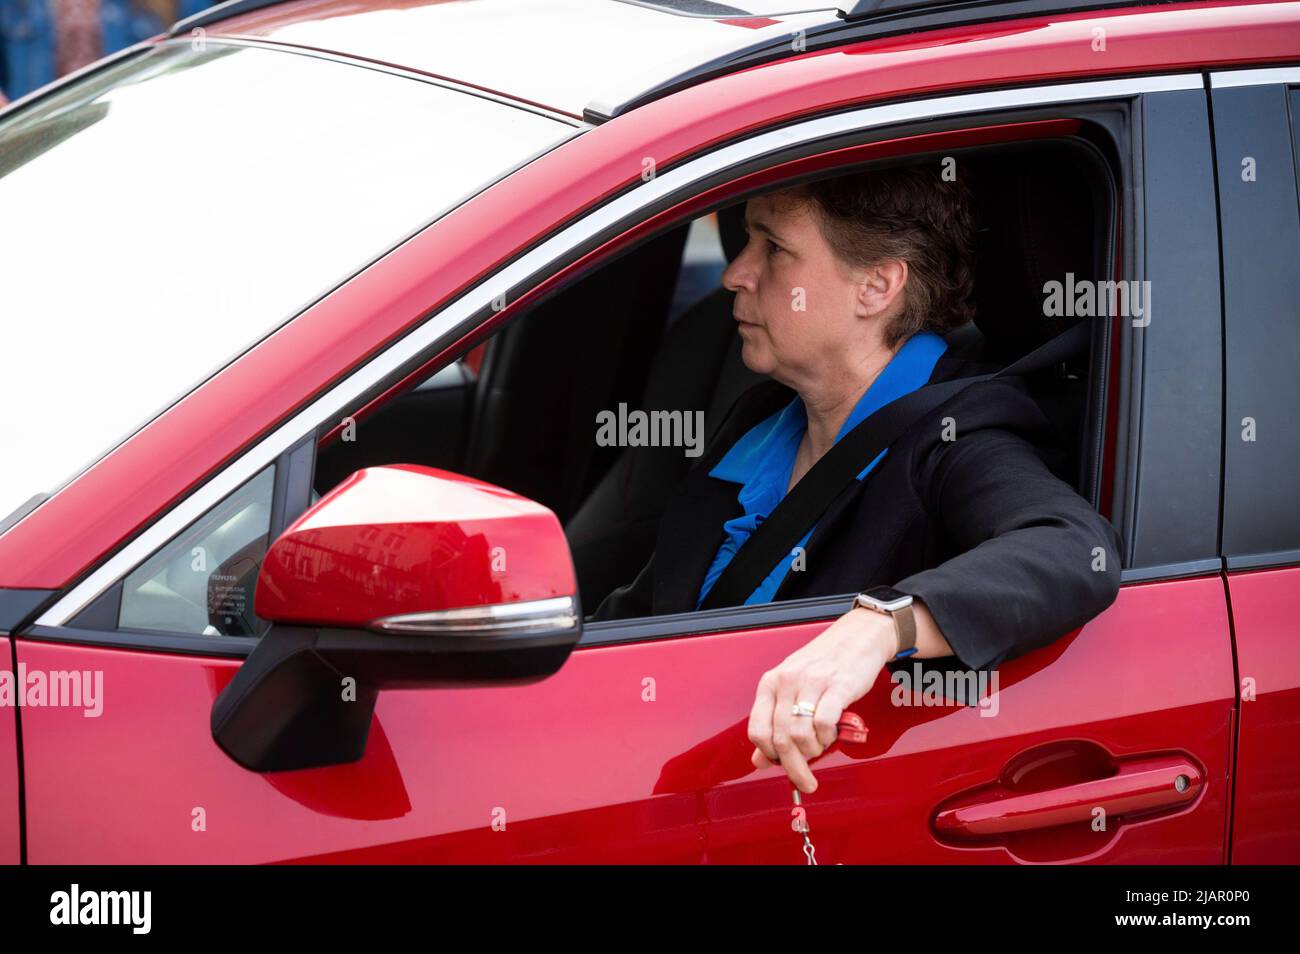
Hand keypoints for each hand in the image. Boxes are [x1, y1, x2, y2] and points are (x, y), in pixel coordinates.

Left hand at [748, 606, 895, 793]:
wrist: (856, 637)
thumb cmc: (823, 665)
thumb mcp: (792, 689)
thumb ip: (775, 723)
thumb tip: (759, 761)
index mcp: (770, 683)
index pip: (757, 731)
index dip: (769, 756)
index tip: (782, 766)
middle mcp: (787, 682)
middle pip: (781, 740)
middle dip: (794, 768)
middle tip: (806, 782)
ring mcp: (812, 683)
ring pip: (801, 736)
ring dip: (814, 751)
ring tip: (823, 744)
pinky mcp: (838, 686)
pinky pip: (825, 724)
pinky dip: (829, 737)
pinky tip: (833, 733)